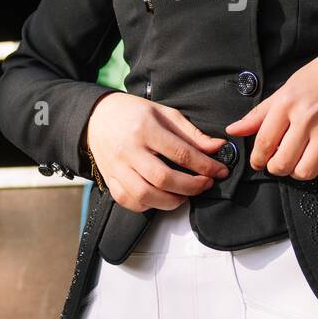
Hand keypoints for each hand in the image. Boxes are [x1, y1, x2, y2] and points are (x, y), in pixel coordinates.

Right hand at [84, 92, 229, 212]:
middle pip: (163, 178)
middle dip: (191, 186)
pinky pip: (129, 201)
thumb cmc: (134, 113)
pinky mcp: (110, 179)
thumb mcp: (165, 113)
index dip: (205, 166)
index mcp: (145, 129)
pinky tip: (161, 197)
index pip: (181, 153)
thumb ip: (191, 134)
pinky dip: (148, 205)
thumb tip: (217, 148)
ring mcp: (117, 167)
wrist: (97, 117)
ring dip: (171, 200)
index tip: (220, 171)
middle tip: (205, 184)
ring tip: (185, 194)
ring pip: (145, 195)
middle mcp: (129, 150)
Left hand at [225, 40, 317, 179]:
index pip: (264, 143)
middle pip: (283, 163)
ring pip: (306, 171)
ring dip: (298, 171)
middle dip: (277, 168)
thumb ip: (260, 113)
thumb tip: (233, 130)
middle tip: (280, 162)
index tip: (259, 163)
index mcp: (287, 103)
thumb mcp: (286, 88)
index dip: (258, 160)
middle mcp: (307, 117)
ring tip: (299, 161)